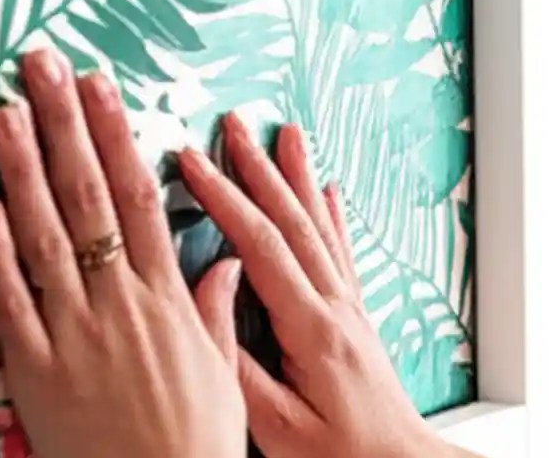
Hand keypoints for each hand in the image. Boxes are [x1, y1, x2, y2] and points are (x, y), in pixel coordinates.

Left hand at [0, 49, 245, 457]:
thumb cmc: (195, 439)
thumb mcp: (219, 369)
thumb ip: (212, 308)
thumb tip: (223, 261)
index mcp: (166, 297)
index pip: (137, 196)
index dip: (116, 134)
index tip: (102, 85)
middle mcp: (118, 302)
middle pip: (85, 197)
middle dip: (63, 124)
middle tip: (42, 67)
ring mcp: (72, 332)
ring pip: (43, 235)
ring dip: (21, 168)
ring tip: (3, 113)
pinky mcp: (33, 369)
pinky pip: (9, 301)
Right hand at [179, 114, 473, 457]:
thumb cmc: (340, 456)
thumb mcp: (276, 426)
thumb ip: (238, 366)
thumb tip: (210, 301)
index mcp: (310, 329)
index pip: (261, 246)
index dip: (224, 198)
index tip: (192, 161)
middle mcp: (335, 305)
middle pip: (293, 220)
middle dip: (258, 167)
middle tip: (233, 124)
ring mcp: (349, 306)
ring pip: (319, 226)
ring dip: (297, 176)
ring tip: (285, 133)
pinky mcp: (356, 316)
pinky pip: (342, 251)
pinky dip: (332, 214)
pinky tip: (329, 189)